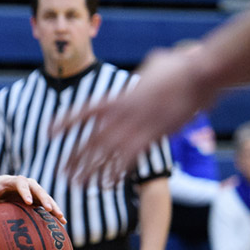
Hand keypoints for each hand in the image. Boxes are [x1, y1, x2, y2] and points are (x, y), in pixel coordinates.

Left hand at [0, 175, 65, 224]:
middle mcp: (25, 183)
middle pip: (37, 188)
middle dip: (43, 198)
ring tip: (60, 217)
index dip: (25, 192)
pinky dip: (55, 211)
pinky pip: (48, 204)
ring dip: (53, 205)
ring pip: (45, 196)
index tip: (29, 202)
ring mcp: (33, 190)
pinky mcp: (38, 198)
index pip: (21, 183)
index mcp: (13, 181)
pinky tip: (62, 222)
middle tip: (48, 208)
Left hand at [57, 46, 215, 184]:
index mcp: (119, 98)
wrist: (201, 74)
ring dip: (91, 170)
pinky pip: (131, 160)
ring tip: (76, 183)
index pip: (84, 112)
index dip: (65, 122)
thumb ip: (146, 72)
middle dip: (74, 156)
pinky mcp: (155, 137)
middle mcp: (123, 114)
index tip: (48, 131)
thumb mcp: (156, 64)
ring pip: (107, 154)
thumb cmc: (182, 65)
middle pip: (92, 140)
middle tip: (58, 170)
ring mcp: (139, 127)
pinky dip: (118, 172)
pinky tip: (108, 185)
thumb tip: (151, 68)